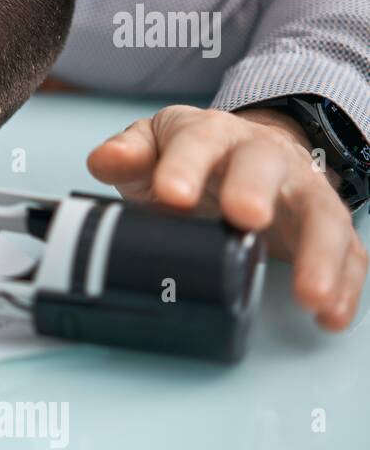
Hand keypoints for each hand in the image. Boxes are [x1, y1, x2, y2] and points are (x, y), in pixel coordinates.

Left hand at [87, 104, 366, 330]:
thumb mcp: (153, 146)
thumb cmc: (194, 154)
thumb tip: (105, 161)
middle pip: (265, 166)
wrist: (246, 149)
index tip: (171, 195)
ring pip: (321, 214)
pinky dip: (344, 284)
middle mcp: (265, 157)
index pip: (199, 142)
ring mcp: (302, 191)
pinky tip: (331, 315)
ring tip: (309, 294)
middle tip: (246, 218)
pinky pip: (347, 253)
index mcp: (214, 134)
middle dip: (254, 190)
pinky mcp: (324, 226)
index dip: (185, 166)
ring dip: (318, 253)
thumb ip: (129, 153)